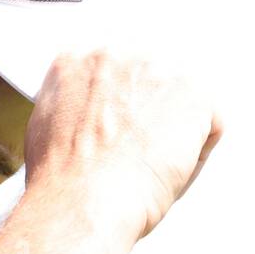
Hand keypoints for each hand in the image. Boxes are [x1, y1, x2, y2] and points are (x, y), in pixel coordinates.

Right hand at [24, 50, 223, 242]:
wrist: (81, 199)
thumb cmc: (61, 182)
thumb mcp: (44, 132)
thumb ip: (71, 110)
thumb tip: (89, 120)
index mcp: (74, 62)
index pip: (112, 77)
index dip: (118, 113)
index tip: (115, 137)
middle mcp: (115, 55)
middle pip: (149, 85)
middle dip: (147, 117)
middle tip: (132, 157)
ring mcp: (156, 70)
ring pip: (180, 106)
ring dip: (171, 136)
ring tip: (144, 167)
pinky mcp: (193, 94)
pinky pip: (210, 126)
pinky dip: (195, 158)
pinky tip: (165, 173)